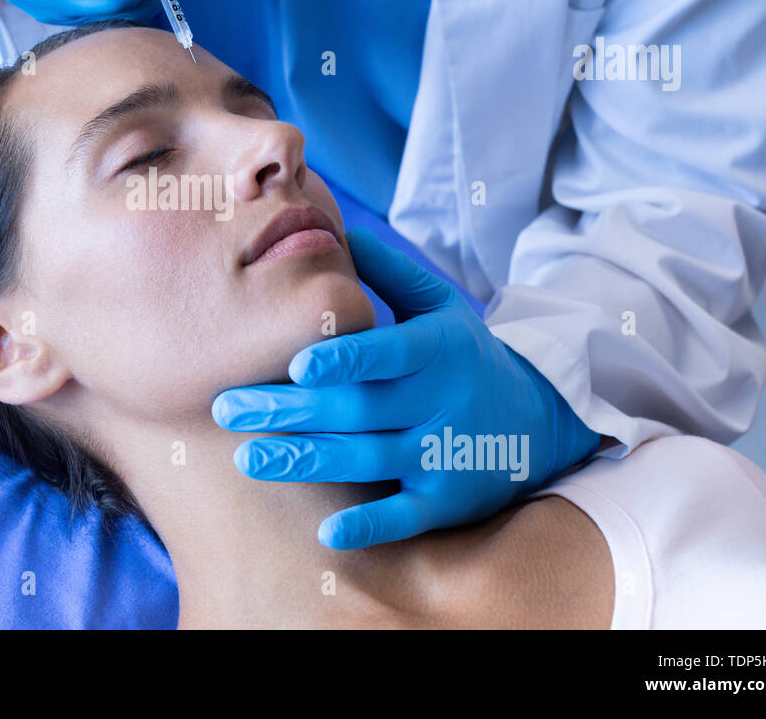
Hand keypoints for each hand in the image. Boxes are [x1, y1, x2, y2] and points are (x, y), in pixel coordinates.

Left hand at [212, 227, 600, 549]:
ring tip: (249, 458)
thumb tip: (341, 230)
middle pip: (357, 409)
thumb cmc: (465, 354)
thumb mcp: (442, 305)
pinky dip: (370, 526)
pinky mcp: (446, 499)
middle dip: (290, 410)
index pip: (387, 354)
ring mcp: (442, 454)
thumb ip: (391, 272)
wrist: (538, 417)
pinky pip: (405, 516)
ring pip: (368, 460)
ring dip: (307, 460)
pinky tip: (327, 535)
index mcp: (435, 350)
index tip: (297, 364)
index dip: (345, 361)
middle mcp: (439, 402)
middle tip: (227, 409)